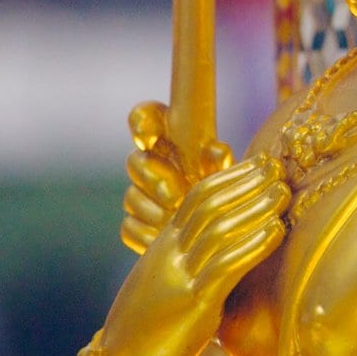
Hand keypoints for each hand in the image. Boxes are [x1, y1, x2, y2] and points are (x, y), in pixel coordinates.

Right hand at [98, 146, 287, 355]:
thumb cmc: (154, 324)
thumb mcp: (171, 280)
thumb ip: (194, 256)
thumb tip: (229, 237)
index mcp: (165, 245)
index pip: (197, 196)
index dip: (231, 176)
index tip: (262, 163)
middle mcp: (170, 254)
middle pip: (209, 206)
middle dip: (246, 183)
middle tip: (278, 169)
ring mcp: (179, 277)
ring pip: (218, 230)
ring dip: (255, 208)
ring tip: (283, 193)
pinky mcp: (192, 304)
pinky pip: (224, 267)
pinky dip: (252, 245)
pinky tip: (276, 231)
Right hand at [123, 102, 228, 253]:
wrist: (220, 233)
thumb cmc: (225, 191)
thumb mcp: (227, 176)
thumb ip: (219, 163)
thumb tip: (217, 150)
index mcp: (173, 142)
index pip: (146, 116)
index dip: (142, 122)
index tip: (147, 138)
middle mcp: (151, 165)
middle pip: (135, 162)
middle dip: (151, 178)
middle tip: (173, 195)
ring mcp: (140, 195)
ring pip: (131, 198)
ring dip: (153, 209)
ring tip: (175, 219)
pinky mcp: (136, 225)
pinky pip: (129, 228)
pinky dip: (146, 234)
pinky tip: (163, 239)